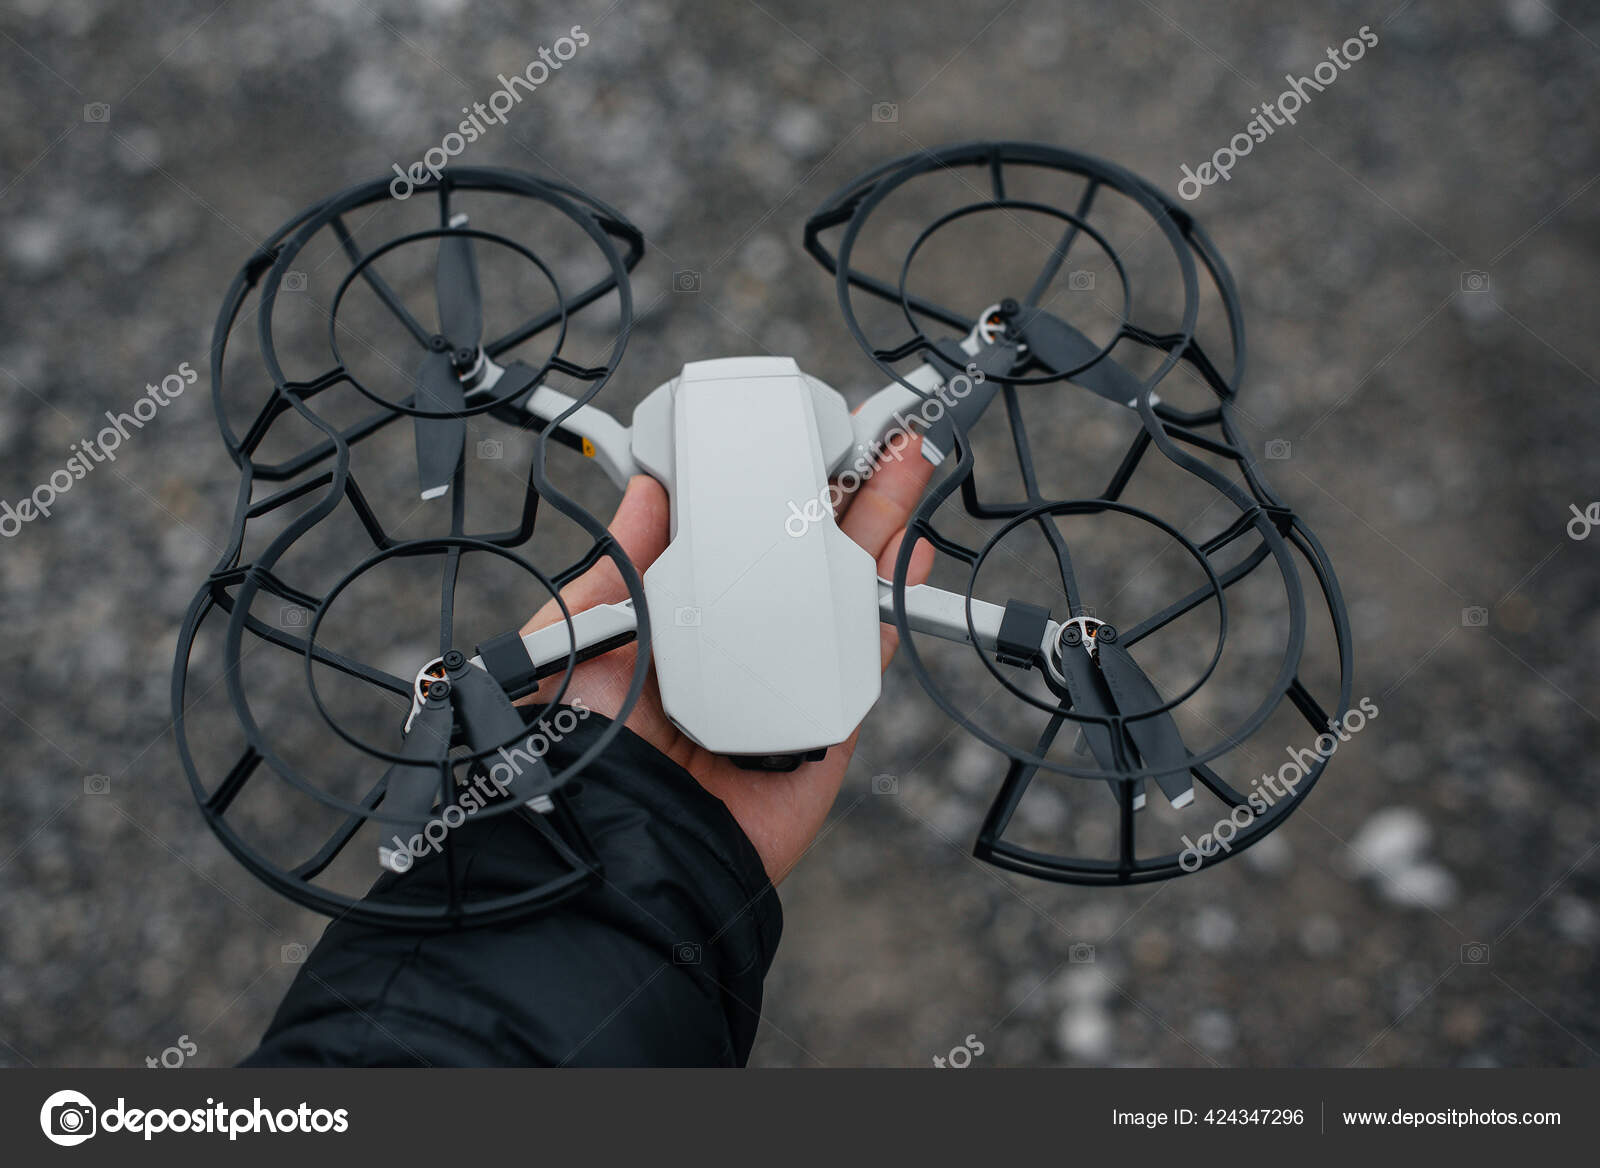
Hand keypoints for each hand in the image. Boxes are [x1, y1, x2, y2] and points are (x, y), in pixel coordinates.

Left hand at [520, 434, 934, 881]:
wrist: (613, 844)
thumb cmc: (576, 746)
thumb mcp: (581, 630)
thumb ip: (623, 562)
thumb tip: (648, 487)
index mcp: (679, 619)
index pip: (734, 538)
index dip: (767, 489)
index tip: (794, 438)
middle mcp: (736, 643)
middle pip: (801, 555)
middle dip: (841, 491)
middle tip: (875, 433)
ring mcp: (783, 680)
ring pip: (843, 594)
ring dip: (879, 530)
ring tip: (905, 467)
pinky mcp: (821, 725)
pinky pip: (863, 661)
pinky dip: (890, 608)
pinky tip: (905, 556)